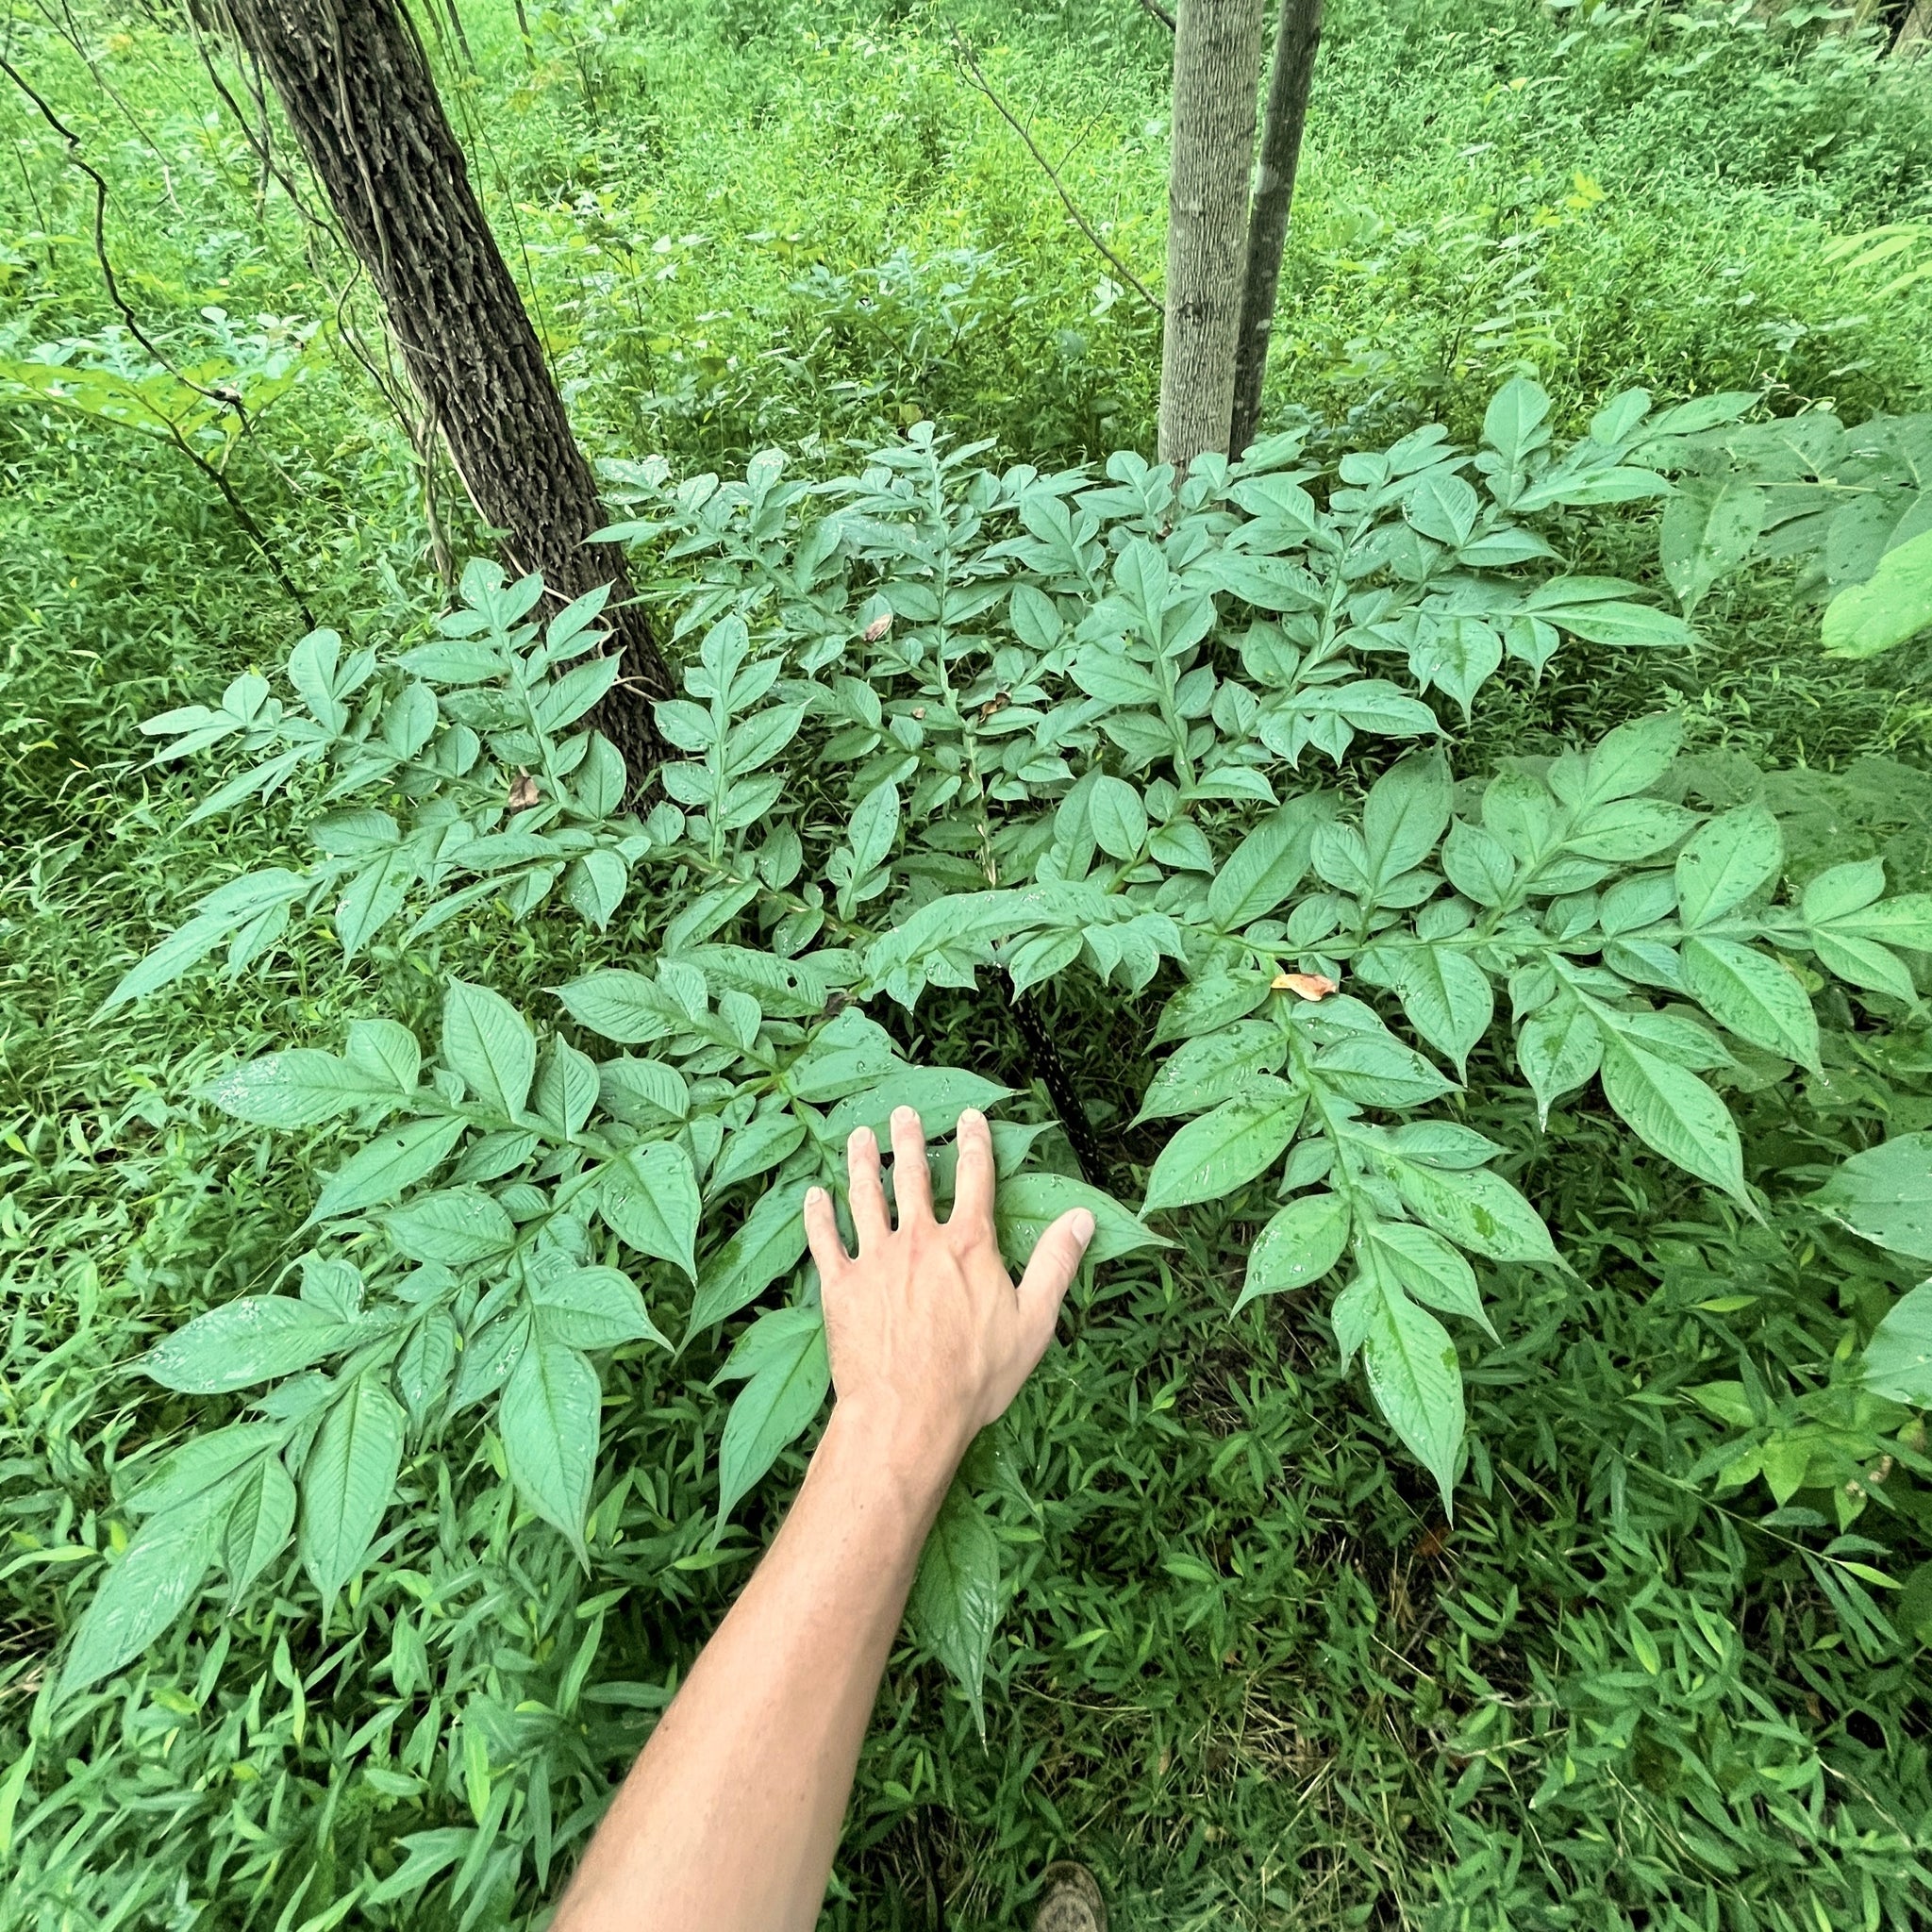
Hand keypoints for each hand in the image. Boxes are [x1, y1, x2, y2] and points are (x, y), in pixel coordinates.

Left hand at [803, 1107, 1094, 1494]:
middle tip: (902, 1113)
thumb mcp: (1034, 1322)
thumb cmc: (976, 1376)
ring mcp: (875, 1259)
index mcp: (968, 1244)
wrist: (908, 1413)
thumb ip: (1056, 1264)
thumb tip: (1082, 1219)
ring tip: (858, 1136)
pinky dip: (818, 1214)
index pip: (975, 1178)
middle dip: (909, 1139)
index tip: (970, 1118)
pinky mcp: (841, 1286)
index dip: (974, 1143)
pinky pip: (825, 1240)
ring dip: (861, 1162)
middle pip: (912, 1176)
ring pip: (865, 1197)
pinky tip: (814, 1195)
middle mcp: (919, 1239)